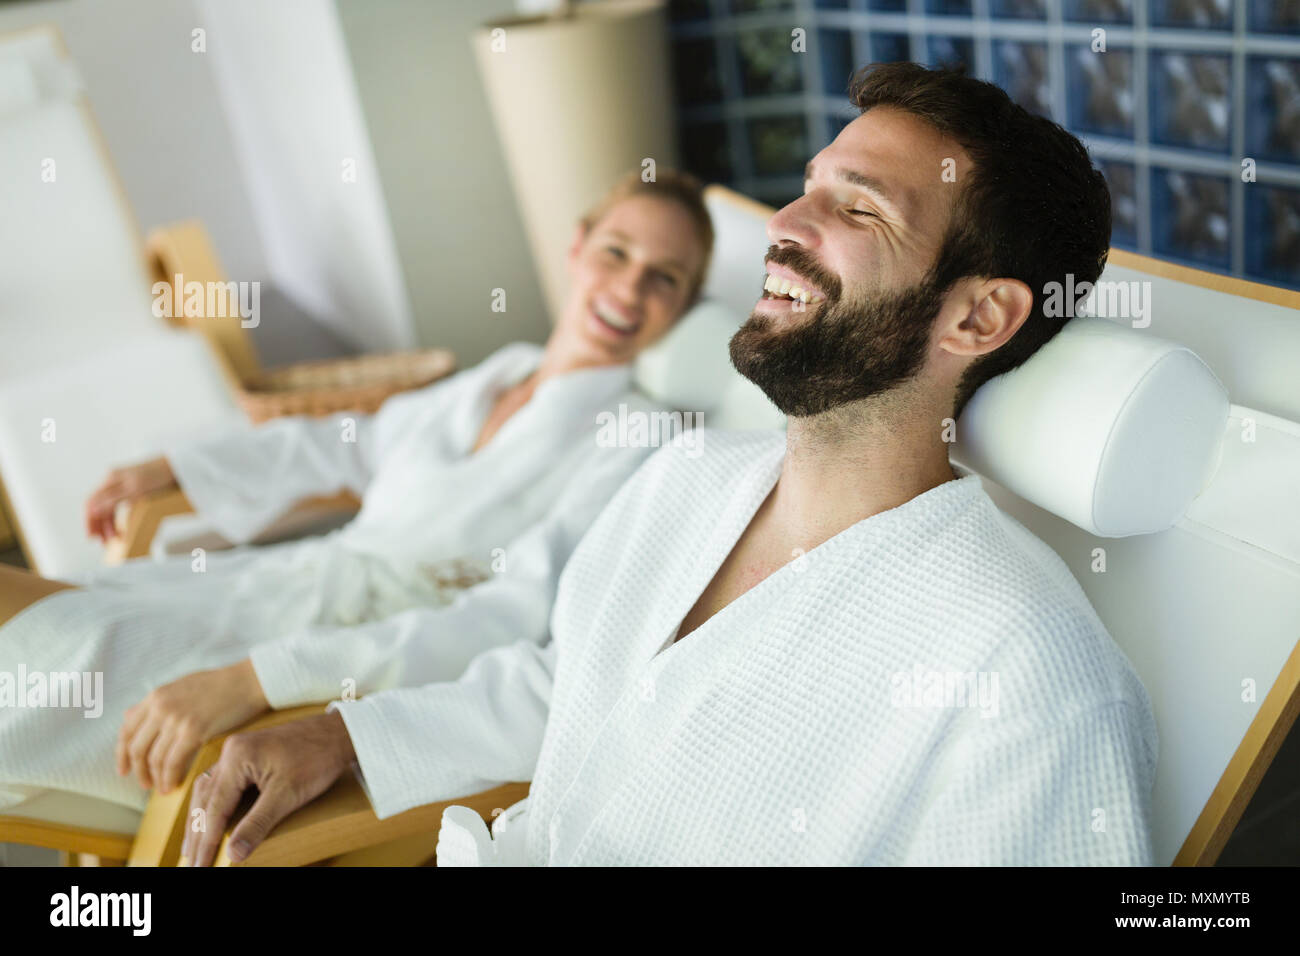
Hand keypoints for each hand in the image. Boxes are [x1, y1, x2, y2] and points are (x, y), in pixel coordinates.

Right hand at [85, 456, 176, 540]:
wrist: (180, 466)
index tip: (92, 538)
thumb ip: (112, 500)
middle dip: (100, 526)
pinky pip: (120, 506)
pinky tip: (123, 528)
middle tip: (105, 543)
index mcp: (110, 480)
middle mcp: (113, 481)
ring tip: (116, 539)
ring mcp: (124, 484)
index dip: (89, 521)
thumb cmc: (159, 476)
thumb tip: (92, 510)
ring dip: (110, 524)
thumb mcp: (135, 490)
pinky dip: (120, 518)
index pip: (91, 503)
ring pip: (110, 507)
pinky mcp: (134, 488)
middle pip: (99, 506)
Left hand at [116, 659, 270, 793]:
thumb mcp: (181, 687)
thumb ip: (156, 702)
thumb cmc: (220, 684)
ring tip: (162, 788)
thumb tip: (129, 715)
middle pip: (137, 747)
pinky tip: (172, 786)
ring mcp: (176, 719)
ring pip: (154, 758)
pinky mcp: (193, 730)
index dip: (122, 754)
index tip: (125, 769)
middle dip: (138, 770)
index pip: (126, 730)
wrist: (248, 681)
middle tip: (145, 784)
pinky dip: (169, 777)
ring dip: (155, 778)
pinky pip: (172, 762)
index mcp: (156, 696)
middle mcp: (161, 706)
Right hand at [181, 711, 356, 865]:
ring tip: (192, 848)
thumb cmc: (317, 758)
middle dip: (197, 834)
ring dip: (200, 821)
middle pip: (205, 800)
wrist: (338, 732)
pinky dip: (212, 806)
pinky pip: (221, 784)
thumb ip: (258, 824)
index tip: (199, 867)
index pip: (214, 808)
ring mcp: (237, 751)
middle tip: (192, 865)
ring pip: (208, 791)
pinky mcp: (246, 755)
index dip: (206, 841)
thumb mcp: (287, 795)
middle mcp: (230, 751)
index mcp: (236, 757)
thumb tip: (234, 854)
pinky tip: (209, 820)